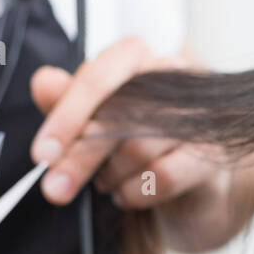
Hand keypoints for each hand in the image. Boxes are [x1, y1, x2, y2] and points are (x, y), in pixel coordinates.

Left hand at [29, 36, 253, 252]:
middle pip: (116, 116)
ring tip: (105, 182)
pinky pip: (162, 176)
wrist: (186, 186)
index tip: (42, 154)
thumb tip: (43, 82)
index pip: (99, 76)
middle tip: (54, 189)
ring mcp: (197, 114)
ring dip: (110, 176)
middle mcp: (172, 77)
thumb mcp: (92, 122)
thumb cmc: (134, 142)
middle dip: (79, 158)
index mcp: (137, 58)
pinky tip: (126, 194)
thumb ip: (65, 102)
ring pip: (138, 148)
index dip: (67, 115)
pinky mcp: (211, 152)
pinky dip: (135, 193)